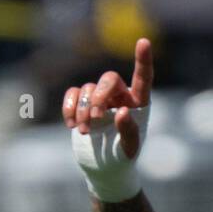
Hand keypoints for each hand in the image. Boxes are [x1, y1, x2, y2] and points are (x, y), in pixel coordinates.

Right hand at [62, 36, 152, 153]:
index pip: (143, 78)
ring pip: (88, 89)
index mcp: (138, 104)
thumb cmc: (122, 158)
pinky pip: (73, 94)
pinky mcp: (82, 104)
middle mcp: (120, 96)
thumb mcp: (128, 149)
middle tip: (95, 118)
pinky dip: (69, 107)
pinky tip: (70, 124)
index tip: (143, 42)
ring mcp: (100, 98)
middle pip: (109, 80)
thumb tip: (121, 112)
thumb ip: (129, 131)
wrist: (103, 169)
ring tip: (83, 131)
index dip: (143, 60)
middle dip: (99, 96)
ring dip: (83, 110)